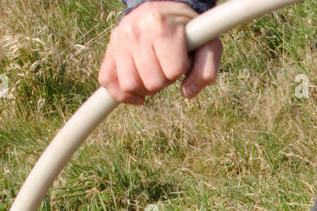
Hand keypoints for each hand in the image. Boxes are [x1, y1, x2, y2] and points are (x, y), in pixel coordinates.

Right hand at [98, 2, 220, 104]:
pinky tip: (137, 92)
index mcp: (161, 25)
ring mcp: (120, 39)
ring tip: (154, 73)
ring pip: (130, 85)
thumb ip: (206, 71)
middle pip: (152, 82)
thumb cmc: (189, 32)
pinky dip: (122, 94)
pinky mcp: (110, 48)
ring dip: (145, 87)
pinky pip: (107, 81)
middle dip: (165, 80)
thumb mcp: (208, 45)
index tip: (182, 58)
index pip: (173, 71)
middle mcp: (136, 31)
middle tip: (167, 66)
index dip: (181, 70)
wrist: (164, 10)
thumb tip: (187, 93)